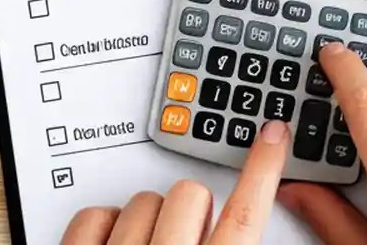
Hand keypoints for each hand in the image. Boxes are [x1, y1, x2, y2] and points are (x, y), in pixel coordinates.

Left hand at [60, 120, 289, 243]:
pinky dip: (103, 226)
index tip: (272, 133)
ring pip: (142, 200)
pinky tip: (112, 243)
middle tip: (186, 237)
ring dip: (148, 221)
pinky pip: (94, 216)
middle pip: (189, 195)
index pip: (246, 214)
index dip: (263, 169)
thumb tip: (250, 227)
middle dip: (190, 211)